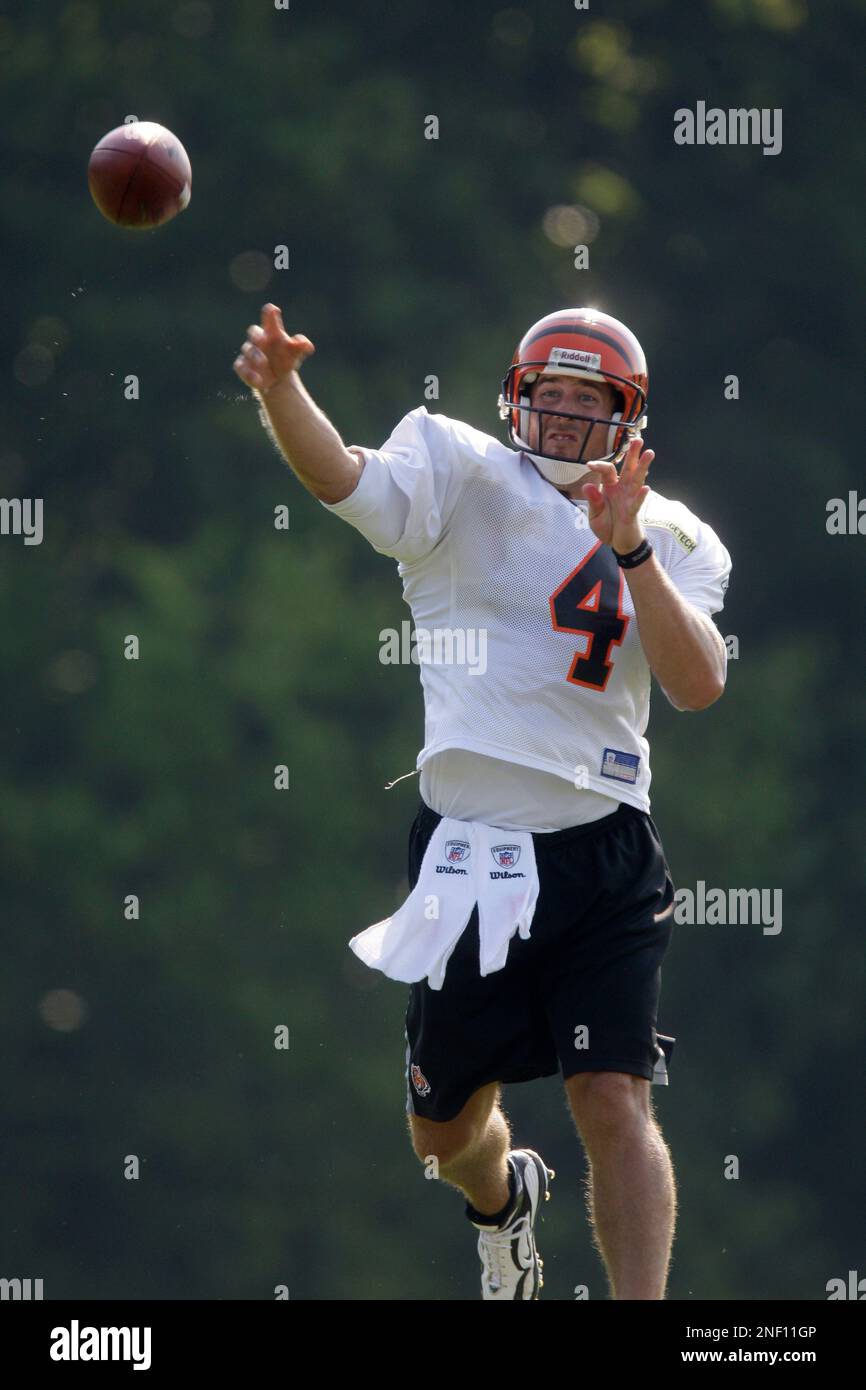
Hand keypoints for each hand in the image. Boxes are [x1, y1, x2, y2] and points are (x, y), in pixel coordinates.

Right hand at [232, 303, 314, 393]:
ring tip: (264, 364)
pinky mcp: (242, 366)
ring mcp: (249, 353)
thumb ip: (301, 347)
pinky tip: (258, 380)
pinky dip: (248, 373)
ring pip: (248, 350)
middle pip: (253, 332)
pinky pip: (241, 367)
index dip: (270, 313)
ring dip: (255, 356)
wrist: (277, 379)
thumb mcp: (295, 354)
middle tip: (263, 341)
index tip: (274, 310)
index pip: (269, 318)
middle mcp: (259, 340)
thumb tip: (308, 346)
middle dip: (257, 336)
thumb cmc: (286, 359)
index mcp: (272, 332)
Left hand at [578, 435, 653, 551]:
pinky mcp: (632, 512)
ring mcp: (629, 499)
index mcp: (610, 487)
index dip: (599, 466)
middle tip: (637, 439)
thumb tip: (587, 485)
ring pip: (637, 480)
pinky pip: (636, 503)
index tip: (589, 464)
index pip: (607, 471)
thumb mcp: (594, 516)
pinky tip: (646, 487)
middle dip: (632, 454)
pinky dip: (640, 496)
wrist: (618, 543)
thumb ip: (592, 502)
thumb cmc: (606, 526)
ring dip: (643, 467)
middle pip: (628, 469)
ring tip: (649, 452)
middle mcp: (621, 489)